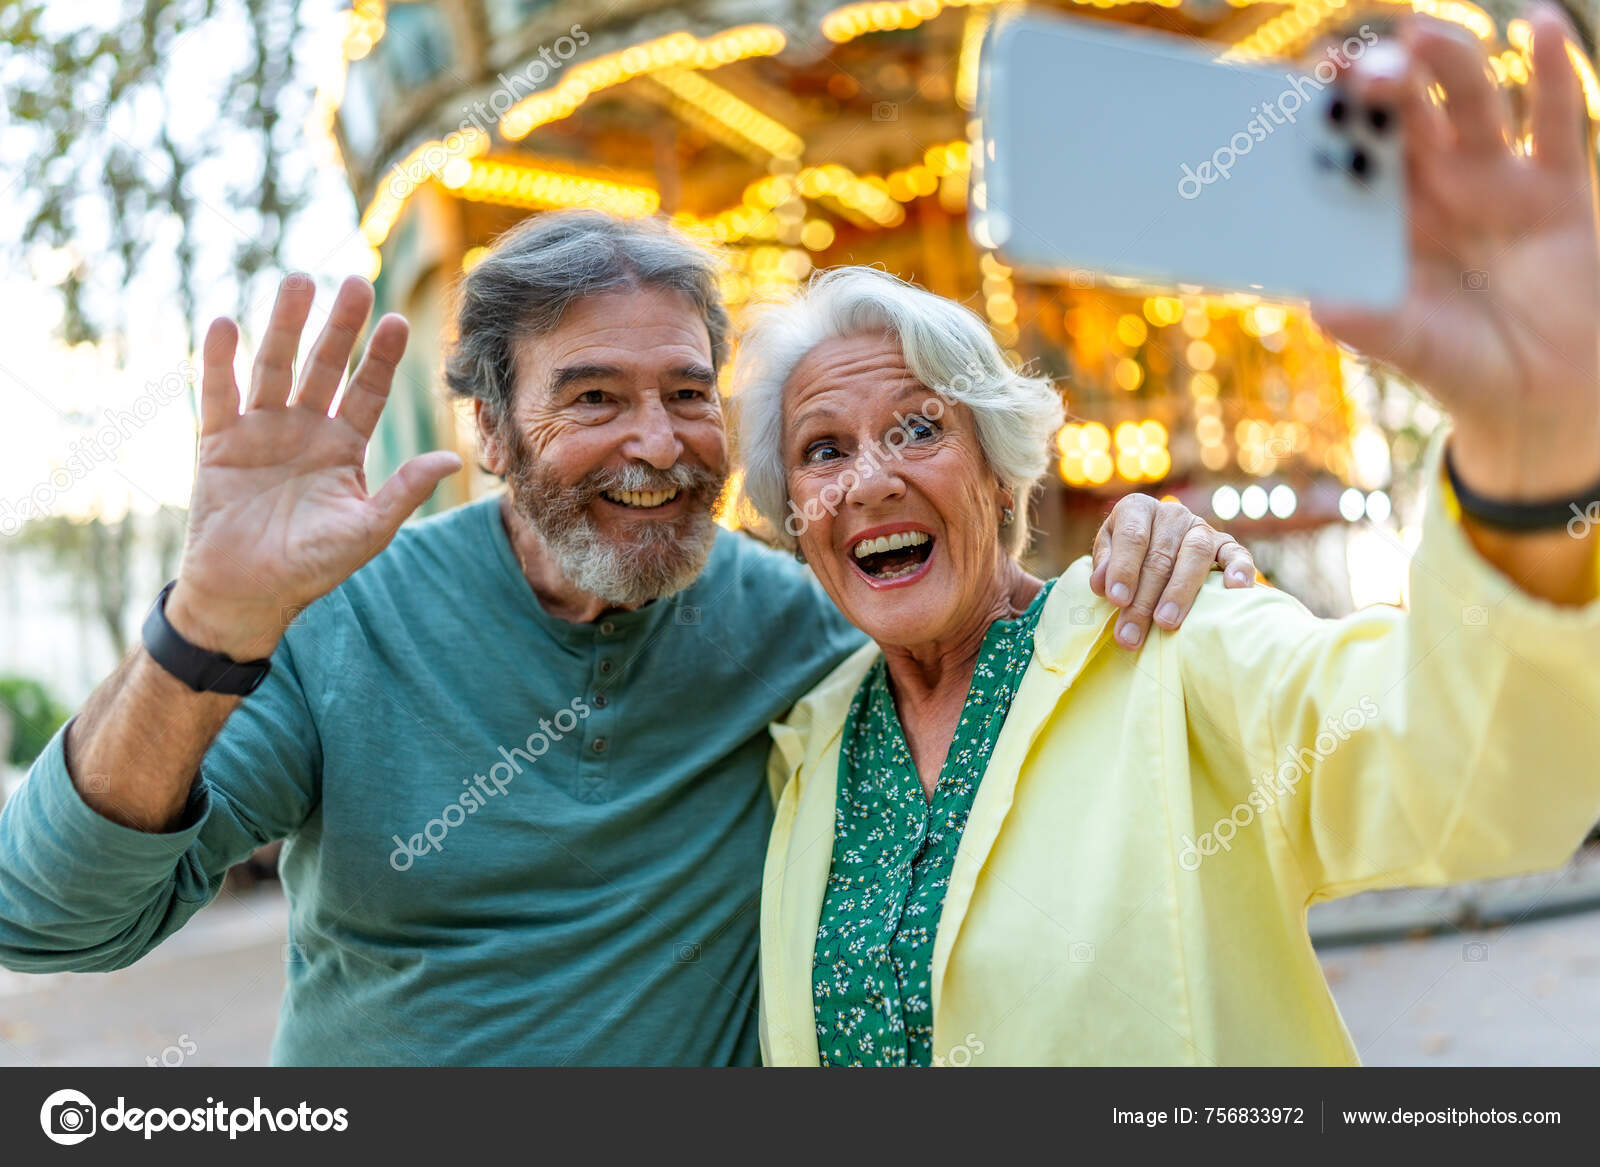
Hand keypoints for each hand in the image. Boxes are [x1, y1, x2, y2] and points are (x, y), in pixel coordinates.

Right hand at [169, 275, 462, 658]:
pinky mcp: (219, 441)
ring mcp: (261, 431)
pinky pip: (220, 393)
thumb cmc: (311, 567)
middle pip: (325, 366)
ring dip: (285, 325)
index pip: (369, 391)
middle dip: (339, 326)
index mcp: (344, 447)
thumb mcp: (367, 530)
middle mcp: (305, 429)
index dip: (382, 358)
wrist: (248, 593)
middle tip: (354, 282)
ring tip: (297, 281)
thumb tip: (453, 459)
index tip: (399, 320)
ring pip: (276, 367)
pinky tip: (228, 322)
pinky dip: (220, 359)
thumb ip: (404, 491)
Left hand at [1089, 494, 1255, 648]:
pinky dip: (1239, 568)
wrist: (1155, 543)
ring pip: (1196, 555)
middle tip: (1131, 634)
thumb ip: (1103, 565)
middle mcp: (1172, 513)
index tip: (1116, 600)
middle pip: (1160, 556)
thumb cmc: (1126, 554)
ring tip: (1166, 623)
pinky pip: (1237, 553)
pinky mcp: (1226, 544)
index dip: (1124, 569)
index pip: (1132, 536)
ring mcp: (1201, 527)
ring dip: (1180, 592)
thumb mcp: (1106, 552)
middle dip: (1144, 600)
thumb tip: (1101, 584)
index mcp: (1137, 508)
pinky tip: (1234, 588)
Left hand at [1312, 6, 1599, 499]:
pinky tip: (1538, 24)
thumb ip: (1371, 323)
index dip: (1326, 119)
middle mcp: (1434, 186)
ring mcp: (1494, 178)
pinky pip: (1555, 119)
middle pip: (1400, 112)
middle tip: (1346, 63)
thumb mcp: (1410, 347)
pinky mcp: (1555, 186)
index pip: (1348, 153)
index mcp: (1383, 218)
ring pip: (1467, 101)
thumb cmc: (1459, 365)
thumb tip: (1321, 307)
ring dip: (1444, 61)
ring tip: (1418, 35)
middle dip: (1375, 80)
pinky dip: (1550, 70)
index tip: (1297, 91)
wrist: (1540, 394)